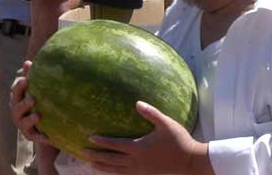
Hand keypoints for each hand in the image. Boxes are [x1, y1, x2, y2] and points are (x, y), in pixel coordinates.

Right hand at [11, 61, 51, 145]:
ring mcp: (23, 124)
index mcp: (18, 98)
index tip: (25, 78)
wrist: (43, 125)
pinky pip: (35, 137)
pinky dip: (40, 137)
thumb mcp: (35, 88)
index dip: (19, 85)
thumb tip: (28, 61)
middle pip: (16, 106)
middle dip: (22, 101)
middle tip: (31, 96)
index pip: (15, 90)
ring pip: (23, 122)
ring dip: (29, 119)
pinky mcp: (31, 135)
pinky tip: (47, 136)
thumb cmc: (37, 100)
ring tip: (38, 115)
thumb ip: (31, 75)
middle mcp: (17, 111)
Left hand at [82, 101, 206, 173]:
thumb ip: (151, 113)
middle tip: (82, 153)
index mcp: (139, 148)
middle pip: (111, 160)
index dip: (102, 142)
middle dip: (96, 156)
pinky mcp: (144, 174)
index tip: (90, 138)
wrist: (189, 161)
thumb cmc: (178, 140)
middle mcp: (136, 161)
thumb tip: (137, 102)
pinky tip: (111, 170)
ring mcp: (139, 170)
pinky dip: (114, 172)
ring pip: (116, 170)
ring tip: (91, 164)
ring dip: (102, 167)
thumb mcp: (165, 123)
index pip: (116, 145)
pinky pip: (124, 174)